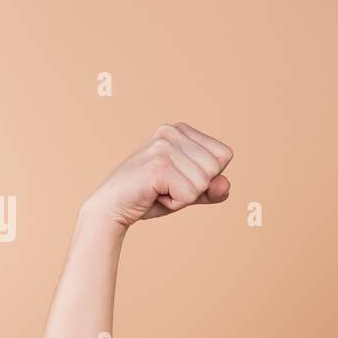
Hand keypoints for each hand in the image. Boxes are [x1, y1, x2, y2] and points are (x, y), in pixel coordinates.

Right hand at [80, 122, 232, 229]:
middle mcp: (172, 131)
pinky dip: (175, 203)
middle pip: (216, 169)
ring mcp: (164, 146)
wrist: (112, 207)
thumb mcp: (189, 192)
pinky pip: (189, 194)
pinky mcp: (158, 165)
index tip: (178, 178)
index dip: (207, 177)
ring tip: (159, 190)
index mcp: (181, 130)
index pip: (224, 155)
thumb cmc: (151, 196)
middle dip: (195, 188)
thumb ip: (212, 189)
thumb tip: (226, 183)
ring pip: (203, 183)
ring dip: (184, 197)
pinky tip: (154, 194)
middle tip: (166, 187)